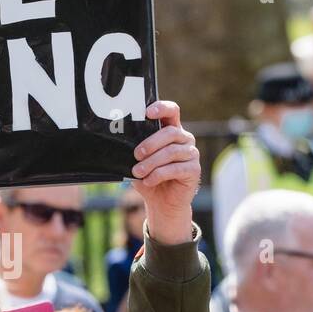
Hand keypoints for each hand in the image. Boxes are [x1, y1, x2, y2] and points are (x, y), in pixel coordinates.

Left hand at [130, 100, 199, 244]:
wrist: (161, 203)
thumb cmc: (148, 178)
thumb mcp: (138, 162)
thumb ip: (135, 151)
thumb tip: (119, 146)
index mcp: (171, 131)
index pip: (172, 111)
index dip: (162, 108)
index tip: (147, 112)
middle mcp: (184, 139)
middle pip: (170, 132)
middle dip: (151, 143)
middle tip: (136, 154)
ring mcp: (191, 154)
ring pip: (172, 151)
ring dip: (152, 162)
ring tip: (138, 172)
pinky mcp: (194, 170)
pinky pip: (176, 168)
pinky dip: (159, 174)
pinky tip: (148, 181)